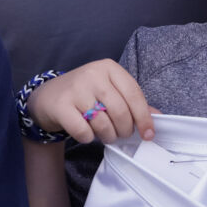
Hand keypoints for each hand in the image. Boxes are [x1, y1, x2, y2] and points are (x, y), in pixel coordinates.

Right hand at [27, 61, 154, 144]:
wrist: (49, 96)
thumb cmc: (86, 94)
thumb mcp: (109, 90)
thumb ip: (132, 102)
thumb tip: (157, 117)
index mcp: (109, 67)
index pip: (134, 93)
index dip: (144, 117)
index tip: (148, 135)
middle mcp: (93, 74)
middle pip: (120, 110)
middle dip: (125, 129)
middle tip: (122, 135)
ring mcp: (76, 89)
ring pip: (102, 122)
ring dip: (108, 136)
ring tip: (106, 135)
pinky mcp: (61, 105)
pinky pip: (83, 130)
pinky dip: (88, 138)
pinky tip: (87, 134)